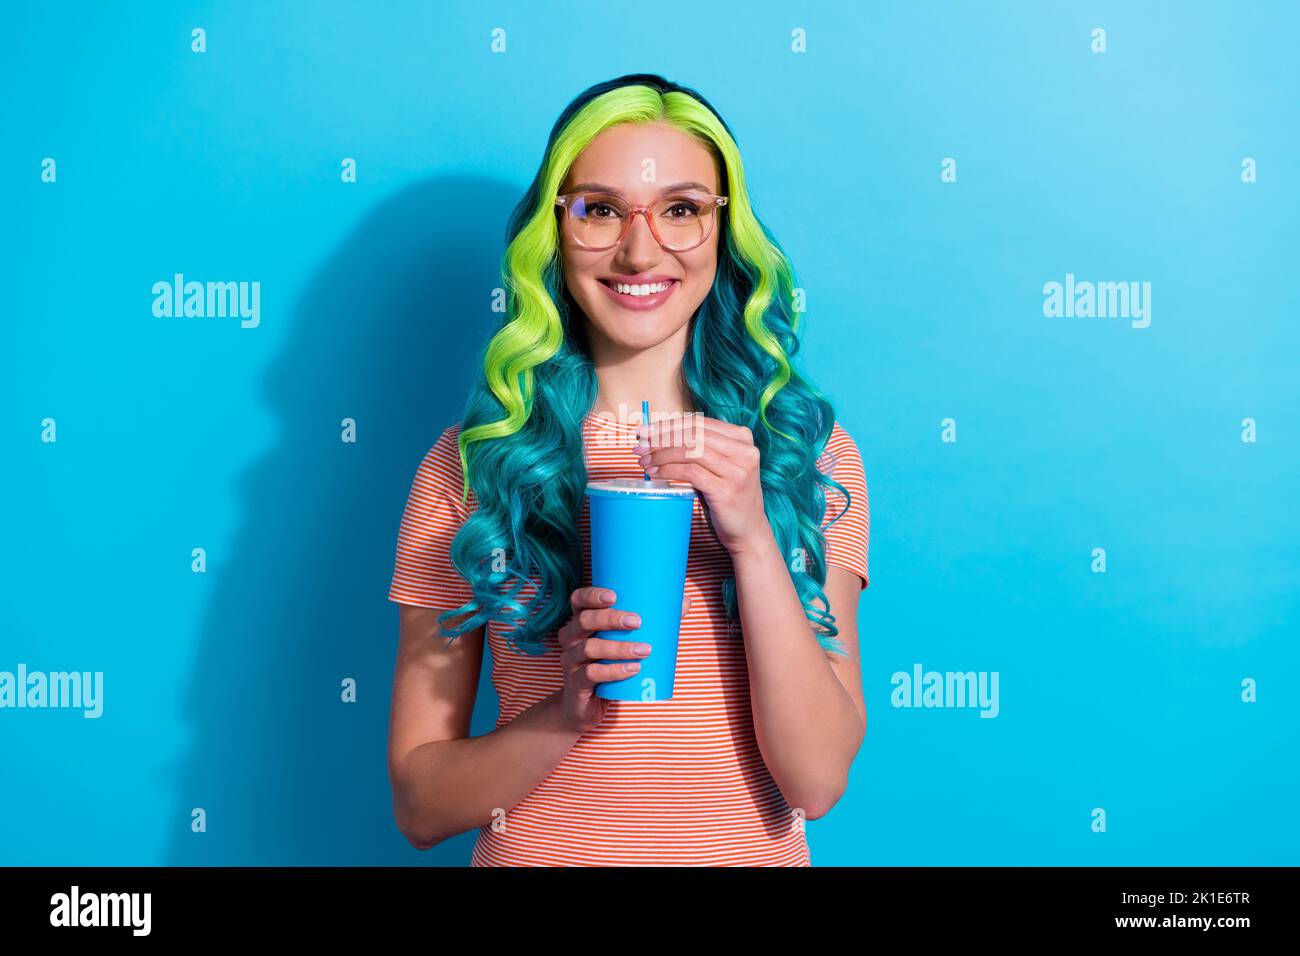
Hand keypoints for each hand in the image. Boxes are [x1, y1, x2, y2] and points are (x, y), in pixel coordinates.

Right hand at [556, 586, 691, 733]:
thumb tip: (686, 602)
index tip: (615, 595)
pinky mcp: (576, 684)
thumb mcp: (624, 642)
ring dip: (619, 648)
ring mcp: (571, 661)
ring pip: (589, 648)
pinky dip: (613, 671)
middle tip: (638, 621)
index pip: (578, 600)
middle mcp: (570, 638)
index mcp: (581, 622)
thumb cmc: (607, 664)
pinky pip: (591, 675)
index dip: (592, 595)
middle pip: (584, 621)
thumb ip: (652, 622)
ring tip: (645, 650)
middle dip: (611, 619)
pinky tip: (633, 669)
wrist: (585, 705)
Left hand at [634, 415, 772, 555]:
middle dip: (661, 437)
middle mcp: (744, 451)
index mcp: (742, 437)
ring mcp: (737, 471)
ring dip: (661, 454)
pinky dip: (668, 470)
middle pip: (693, 434)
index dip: (668, 424)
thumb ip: (699, 448)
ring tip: (644, 461)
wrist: (748, 530)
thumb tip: (658, 434)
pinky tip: (655, 473)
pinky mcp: (727, 490)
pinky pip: (690, 472)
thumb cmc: (727, 494)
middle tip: (639, 445)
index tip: (645, 431)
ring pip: (691, 451)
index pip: (699, 422)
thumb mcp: (719, 465)